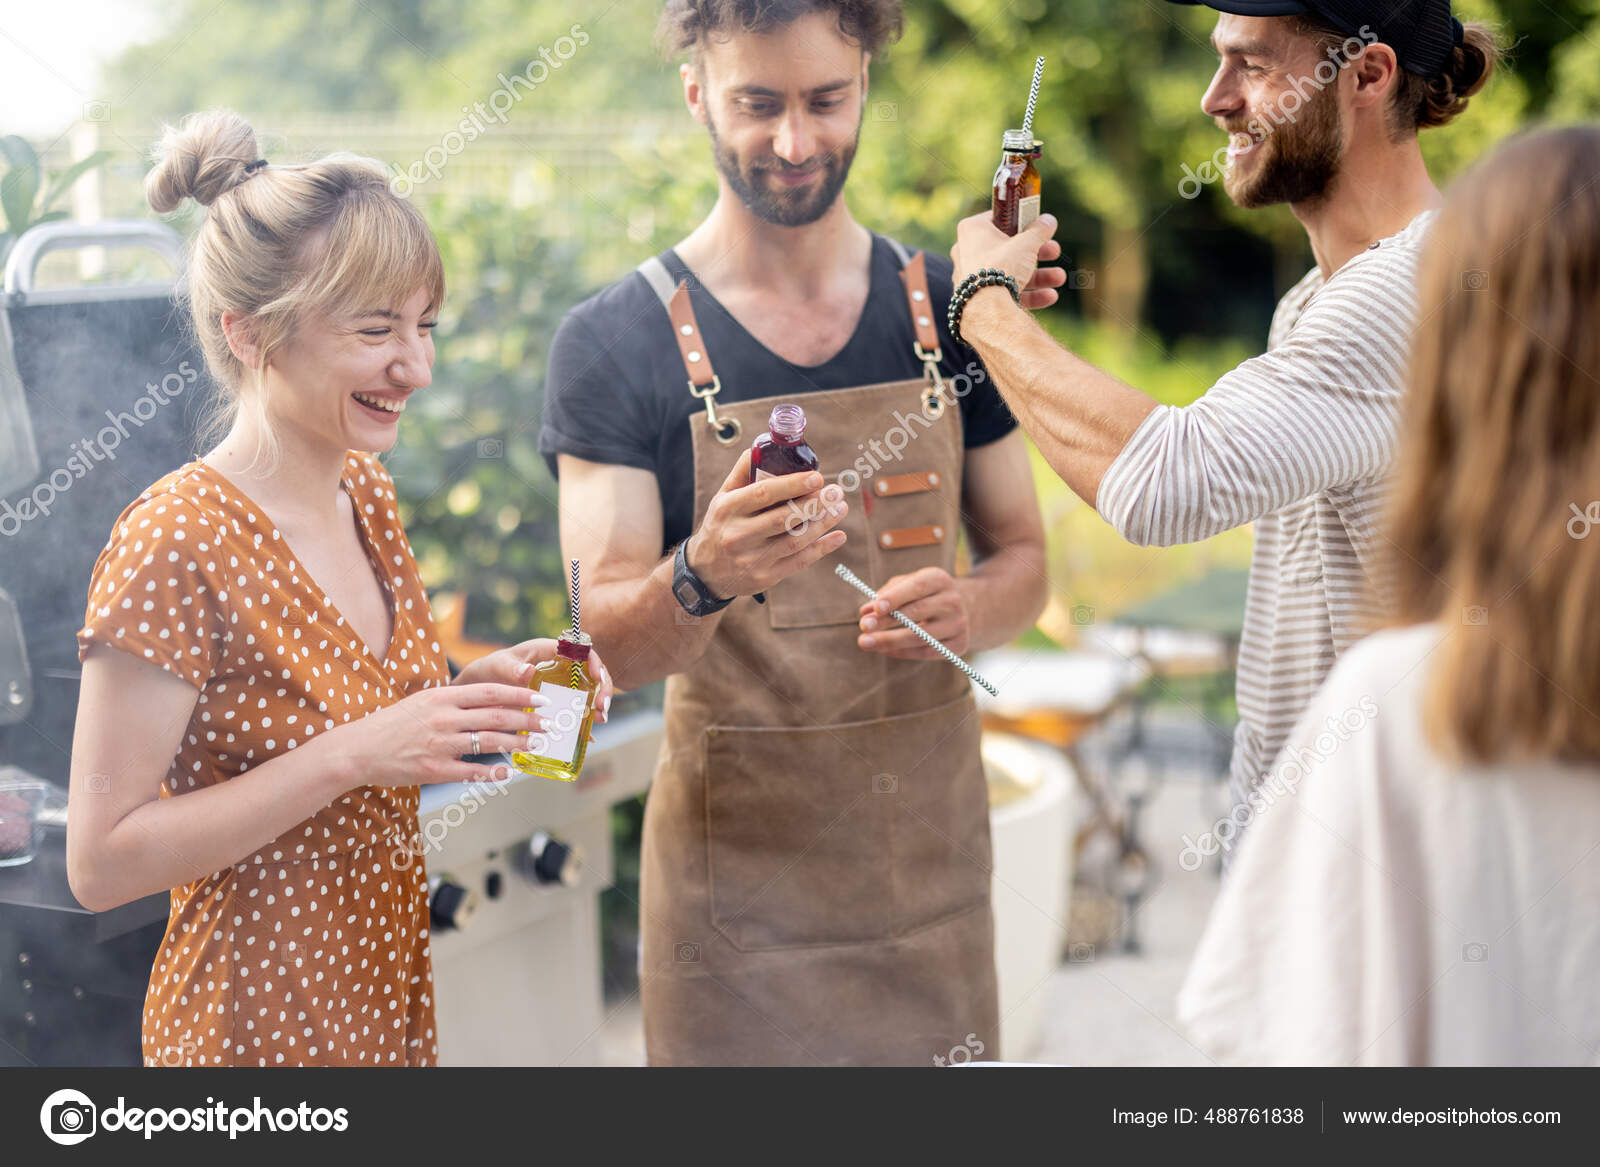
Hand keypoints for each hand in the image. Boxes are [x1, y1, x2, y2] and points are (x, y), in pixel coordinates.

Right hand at [332, 682, 552, 787]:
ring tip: (534, 746)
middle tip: (548, 725)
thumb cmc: (393, 724)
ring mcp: (440, 744)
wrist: (358, 749)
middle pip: (496, 717)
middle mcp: (444, 718)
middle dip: (527, 720)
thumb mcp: (424, 701)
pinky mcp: (433, 769)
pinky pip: (470, 772)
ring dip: (517, 745)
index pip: (490, 692)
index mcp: (443, 697)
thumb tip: (490, 700)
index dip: (520, 694)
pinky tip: (506, 773)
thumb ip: (455, 700)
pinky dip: (491, 773)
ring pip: (489, 743)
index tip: (540, 698)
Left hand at [453, 639, 614, 725]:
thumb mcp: (499, 666)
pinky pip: (575, 710)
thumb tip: (528, 671)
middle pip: (592, 673)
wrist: (482, 686)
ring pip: (588, 692)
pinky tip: (588, 736)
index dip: (594, 662)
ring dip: (597, 706)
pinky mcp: (557, 702)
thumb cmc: (492, 669)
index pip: (582, 650)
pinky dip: (583, 722)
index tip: (597, 678)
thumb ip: (512, 669)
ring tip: (600, 720)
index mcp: (551, 650)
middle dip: (602, 689)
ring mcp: (562, 685)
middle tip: (602, 707)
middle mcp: (562, 666)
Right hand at [686, 448, 848, 598]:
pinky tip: (838, 536)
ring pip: (795, 540)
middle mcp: (738, 535)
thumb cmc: (720, 527)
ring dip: (822, 524)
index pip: (764, 494)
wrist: (705, 573)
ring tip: (840, 508)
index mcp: (728, 510)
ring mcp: (752, 559)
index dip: (792, 485)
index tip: (817, 476)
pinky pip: (799, 561)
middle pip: (783, 518)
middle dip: (814, 504)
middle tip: (836, 492)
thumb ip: (742, 473)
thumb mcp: (722, 498)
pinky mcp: (765, 577)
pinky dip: (822, 548)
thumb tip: (762, 447)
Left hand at [857, 567, 969, 658]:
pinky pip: (925, 652)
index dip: (895, 597)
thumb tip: (865, 612)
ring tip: (865, 643)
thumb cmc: (923, 595)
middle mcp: (952, 600)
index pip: (916, 587)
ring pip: (919, 636)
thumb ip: (886, 595)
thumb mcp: (907, 586)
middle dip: (886, 621)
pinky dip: (902, 652)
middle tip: (863, 627)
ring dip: (889, 641)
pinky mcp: (959, 644)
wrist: (960, 611)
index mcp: (939, 579)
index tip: (874, 608)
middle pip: (916, 612)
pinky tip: (884, 650)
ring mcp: (958, 624)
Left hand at [951, 212, 1065, 312]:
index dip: (1020, 221)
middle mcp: (968, 252)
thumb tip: (1049, 220)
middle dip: (1038, 253)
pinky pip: (1004, 293)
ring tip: (1059, 278)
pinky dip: (1028, 294)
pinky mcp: (978, 298)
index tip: (1037, 225)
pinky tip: (1050, 296)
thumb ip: (1039, 231)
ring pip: (1010, 273)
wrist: (986, 308)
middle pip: (1008, 249)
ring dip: (1039, 276)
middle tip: (1055, 251)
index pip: (999, 219)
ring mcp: (973, 277)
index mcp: (973, 230)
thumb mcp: (1026, 244)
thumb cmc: (1001, 267)